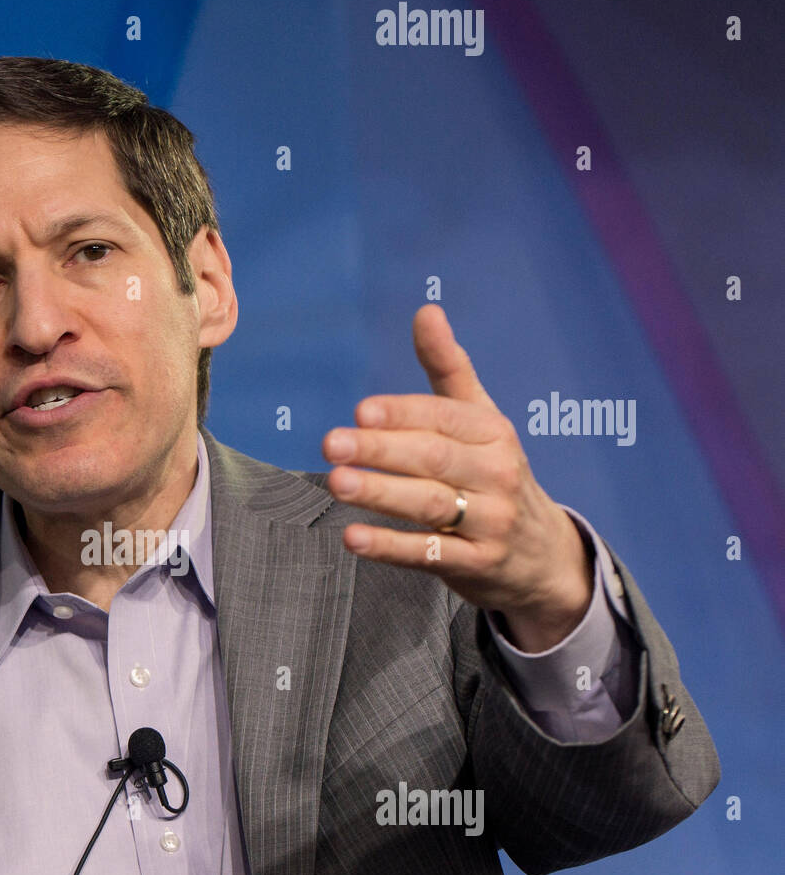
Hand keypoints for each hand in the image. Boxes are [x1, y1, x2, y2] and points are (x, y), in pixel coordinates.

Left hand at [323, 305, 591, 652]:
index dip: (403, 413)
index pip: (444, 418)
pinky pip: (429, 554)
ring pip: (429, 504)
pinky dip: (391, 546)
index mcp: (492, 433)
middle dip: (381, 450)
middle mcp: (496, 474)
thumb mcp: (482, 420)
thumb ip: (448, 369)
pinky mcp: (475, 563)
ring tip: (337, 483)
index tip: (361, 410)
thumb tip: (425, 310)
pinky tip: (353, 537)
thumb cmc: (496, 475)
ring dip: (381, 494)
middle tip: (333, 444)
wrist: (541, 555)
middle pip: (432, 458)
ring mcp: (489, 521)